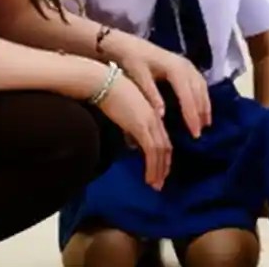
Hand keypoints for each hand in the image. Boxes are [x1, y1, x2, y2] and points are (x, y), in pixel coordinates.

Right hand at [93, 70, 171, 190]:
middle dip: (163, 167)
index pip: (162, 139)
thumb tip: (132, 145)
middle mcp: (155, 119)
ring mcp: (150, 122)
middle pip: (165, 147)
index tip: (160, 171)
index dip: (163, 157)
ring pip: (161, 151)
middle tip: (159, 183)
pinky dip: (153, 166)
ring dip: (158, 170)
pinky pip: (152, 151)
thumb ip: (130, 130)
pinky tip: (149, 178)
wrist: (103, 83)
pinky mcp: (142, 126)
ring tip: (155, 184)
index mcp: (152, 115)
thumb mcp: (124, 115)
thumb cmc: (110, 96)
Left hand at [116, 36, 211, 138]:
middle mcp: (185, 66)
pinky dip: (202, 96)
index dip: (192, 115)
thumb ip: (152, 95)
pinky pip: (199, 82)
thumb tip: (162, 116)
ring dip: (205, 105)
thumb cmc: (132, 60)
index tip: (194, 133)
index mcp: (175, 69)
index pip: (187, 96)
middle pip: (198, 92)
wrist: (127, 44)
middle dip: (201, 113)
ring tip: (205, 123)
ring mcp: (187, 64)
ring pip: (201, 87)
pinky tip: (202, 107)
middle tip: (200, 133)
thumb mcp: (139, 77)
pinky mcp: (185, 64)